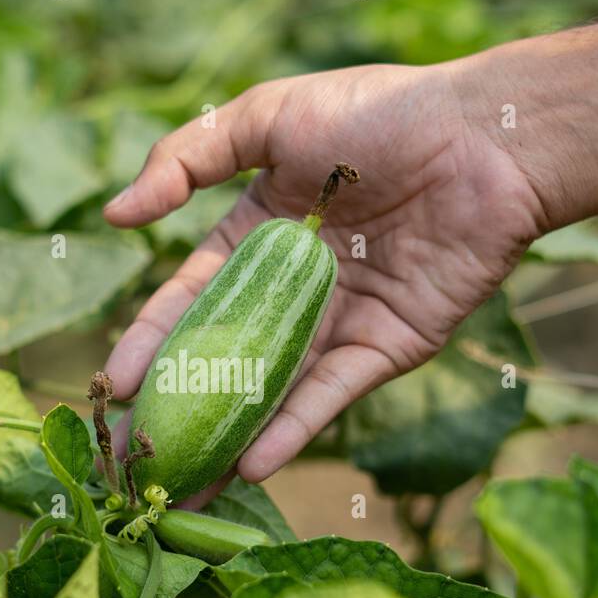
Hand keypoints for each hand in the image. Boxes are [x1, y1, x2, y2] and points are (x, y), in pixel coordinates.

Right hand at [103, 63, 548, 490]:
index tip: (115, 383)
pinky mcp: (388, 349)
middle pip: (226, 355)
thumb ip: (186, 158)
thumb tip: (113, 215)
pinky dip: (295, 428)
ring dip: (230, 434)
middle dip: (181, 403)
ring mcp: (340, 321)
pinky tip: (253, 464)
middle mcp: (294, 286)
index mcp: (259, 235)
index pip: (190, 297)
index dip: (151, 339)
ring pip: (275, 387)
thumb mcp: (267, 117)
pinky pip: (333, 395)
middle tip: (135, 452)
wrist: (484, 139)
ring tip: (183, 482)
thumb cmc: (375, 115)